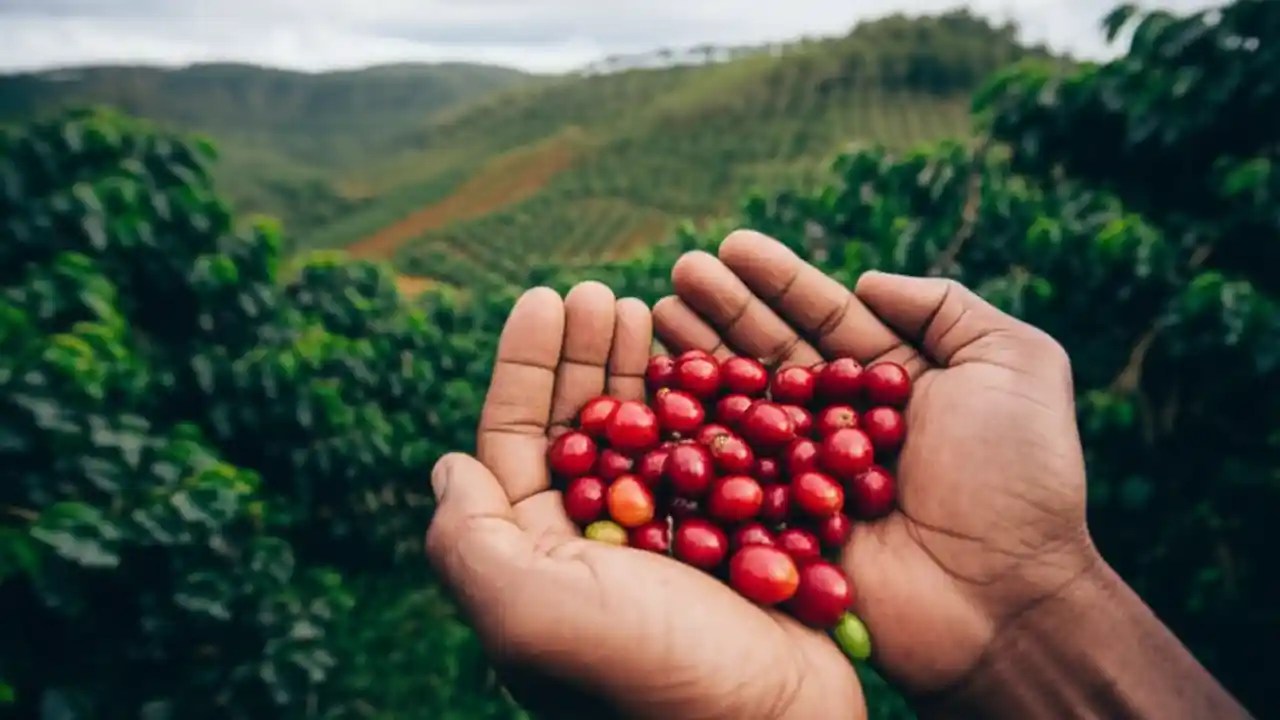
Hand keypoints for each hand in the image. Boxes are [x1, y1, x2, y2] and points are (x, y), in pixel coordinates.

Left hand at [425, 282, 864, 719]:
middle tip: (603, 291)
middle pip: (580, 425)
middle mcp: (590, 547)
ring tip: (647, 307)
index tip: (543, 297)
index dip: (523, 365)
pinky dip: (701, 405)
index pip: (513, 441)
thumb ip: (471, 540)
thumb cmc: (648, 677)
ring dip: (640, 368)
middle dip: (584, 354)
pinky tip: (704, 361)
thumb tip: (445, 465)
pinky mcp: (727, 540)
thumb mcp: (531, 613)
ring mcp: (662, 541)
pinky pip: (704, 454)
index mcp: (533, 560)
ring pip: (643, 432)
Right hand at [653, 231, 1097, 695]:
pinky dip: (691, 435)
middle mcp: (842, 424)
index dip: (778, 281)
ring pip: (741, 407)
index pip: (825, 319)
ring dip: (698, 359)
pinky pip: (727, 475)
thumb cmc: (1019, 480)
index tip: (731, 246)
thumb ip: (947, 307)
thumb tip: (866, 281)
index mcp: (893, 384)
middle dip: (725, 310)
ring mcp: (806, 476)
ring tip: (655, 312)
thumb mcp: (1016, 364)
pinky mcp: (778, 526)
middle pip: (771, 355)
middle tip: (678, 272)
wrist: (1004, 598)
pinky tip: (656, 393)